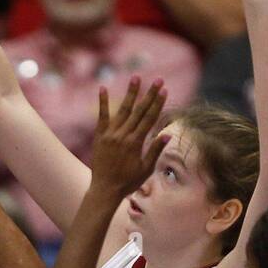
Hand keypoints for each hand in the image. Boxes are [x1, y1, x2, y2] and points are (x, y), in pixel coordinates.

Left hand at [88, 78, 168, 201]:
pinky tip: (103, 88)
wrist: (105, 190)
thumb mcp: (146, 169)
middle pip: (139, 111)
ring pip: (122, 110)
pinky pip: (101, 117)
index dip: (158, 103)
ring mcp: (110, 135)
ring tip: (136, 77)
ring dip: (130, 93)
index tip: (165, 90)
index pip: (149, 118)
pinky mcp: (100, 137)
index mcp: (136, 143)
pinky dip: (103, 103)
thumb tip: (167, 135)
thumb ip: (155, 151)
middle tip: (158, 79)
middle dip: (150, 94)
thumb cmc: (128, 182)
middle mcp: (123, 136)